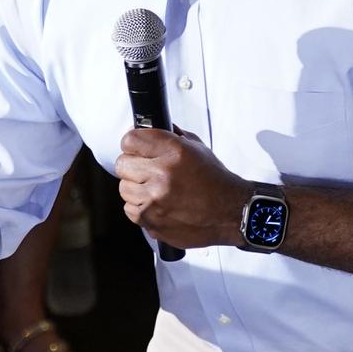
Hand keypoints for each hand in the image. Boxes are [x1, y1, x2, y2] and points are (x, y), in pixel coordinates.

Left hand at [116, 126, 247, 251]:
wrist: (231, 212)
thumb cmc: (215, 182)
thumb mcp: (197, 148)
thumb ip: (170, 137)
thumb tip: (146, 130)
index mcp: (174, 153)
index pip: (130, 140)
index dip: (132, 144)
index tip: (136, 148)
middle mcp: (162, 175)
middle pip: (122, 164)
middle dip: (133, 165)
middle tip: (147, 170)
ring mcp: (155, 201)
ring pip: (124, 188)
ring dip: (136, 188)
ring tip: (156, 189)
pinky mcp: (152, 221)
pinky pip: (130, 209)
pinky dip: (141, 207)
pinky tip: (158, 204)